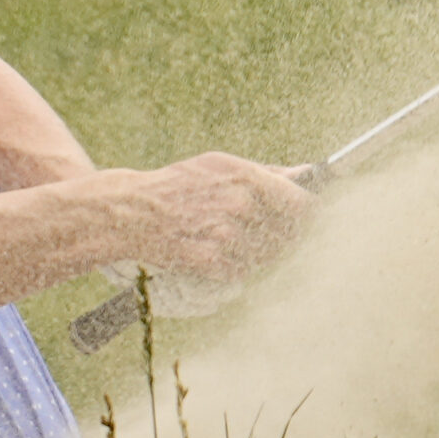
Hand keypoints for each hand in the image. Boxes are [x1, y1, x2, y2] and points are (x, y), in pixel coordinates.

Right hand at [113, 152, 312, 295]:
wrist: (130, 212)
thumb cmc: (177, 185)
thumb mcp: (220, 165)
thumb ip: (268, 172)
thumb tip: (306, 173)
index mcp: (246, 176)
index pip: (302, 203)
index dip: (307, 214)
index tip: (306, 218)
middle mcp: (240, 204)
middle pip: (288, 234)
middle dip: (279, 236)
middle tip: (255, 231)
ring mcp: (226, 234)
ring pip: (265, 256)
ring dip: (252, 253)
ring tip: (225, 239)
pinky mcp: (212, 261)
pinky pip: (241, 271)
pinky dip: (231, 267)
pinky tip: (211, 252)